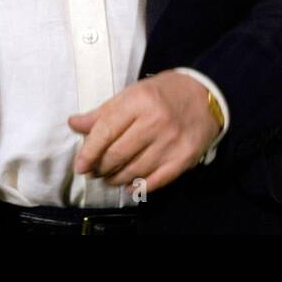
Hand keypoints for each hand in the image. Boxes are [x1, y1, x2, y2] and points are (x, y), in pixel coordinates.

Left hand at [67, 70, 220, 196]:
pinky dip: (139, 188)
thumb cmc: (164, 93)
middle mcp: (156, 122)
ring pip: (133, 171)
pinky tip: (130, 187)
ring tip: (110, 177)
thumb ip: (104, 111)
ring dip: (116, 179)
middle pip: (117, 155)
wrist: (206, 96)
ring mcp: (171, 142)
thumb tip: (74, 124)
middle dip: (101, 168)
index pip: (105, 132)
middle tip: (95, 171)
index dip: (88, 152)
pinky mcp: (184, 158)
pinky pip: (156, 181)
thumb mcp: (133, 93)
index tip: (80, 165)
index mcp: (140, 101)